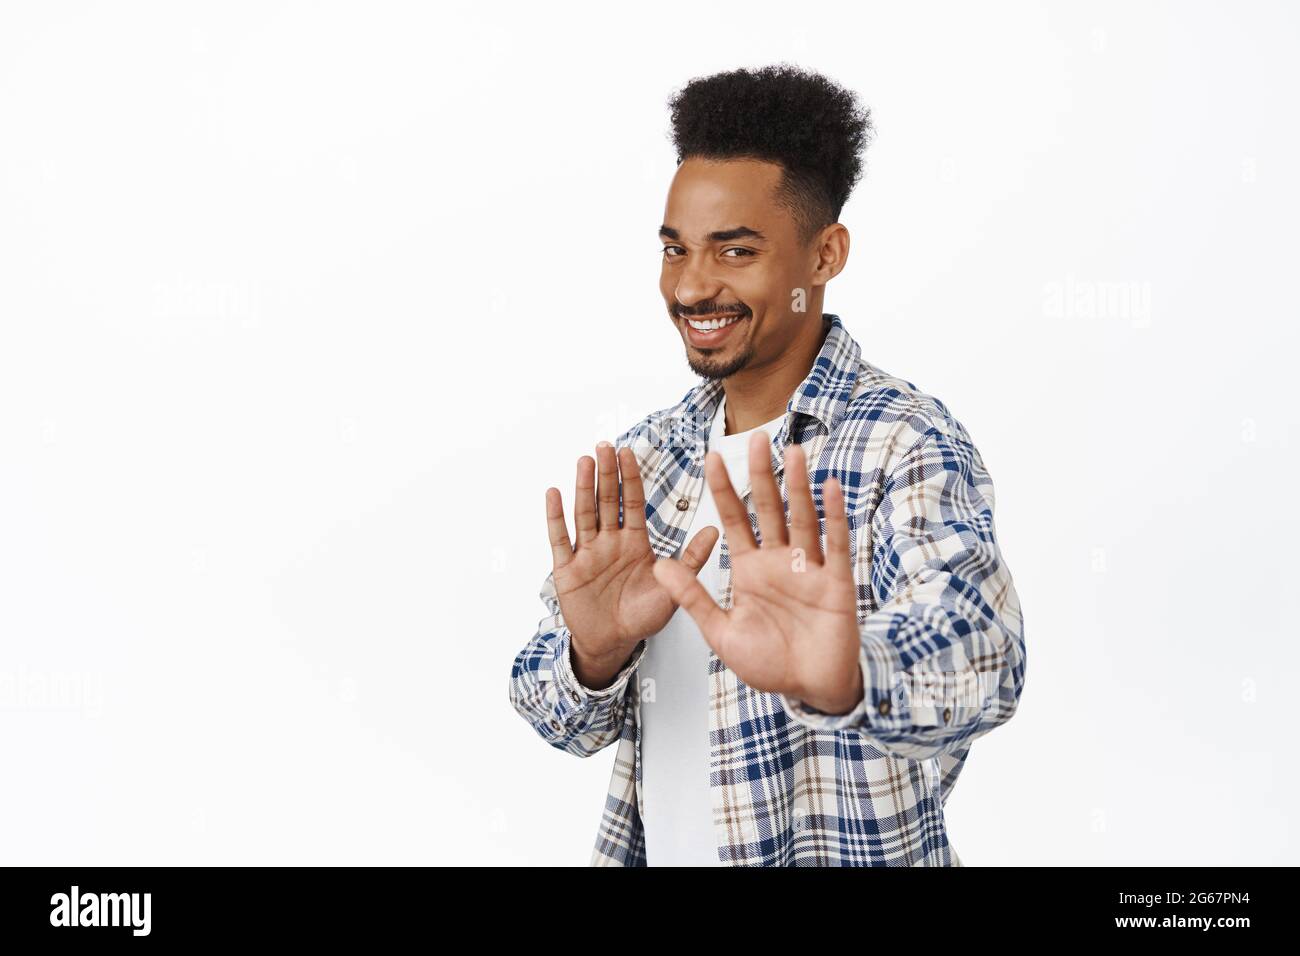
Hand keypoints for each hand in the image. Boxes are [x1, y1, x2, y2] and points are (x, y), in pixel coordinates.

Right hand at [546, 441, 718, 688]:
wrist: (613, 643)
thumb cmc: (643, 616)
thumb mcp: (672, 589)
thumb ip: (691, 559)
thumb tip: (714, 529)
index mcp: (634, 542)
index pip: (632, 503)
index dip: (630, 478)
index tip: (628, 452)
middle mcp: (609, 542)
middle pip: (607, 501)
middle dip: (606, 474)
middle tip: (605, 446)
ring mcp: (586, 553)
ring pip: (584, 514)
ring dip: (583, 488)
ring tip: (584, 461)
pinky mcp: (566, 570)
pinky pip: (559, 540)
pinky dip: (556, 517)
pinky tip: (554, 493)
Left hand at [651, 436, 863, 714]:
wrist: (810, 689)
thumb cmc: (769, 664)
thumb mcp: (721, 632)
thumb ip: (692, 598)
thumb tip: (658, 566)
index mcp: (749, 569)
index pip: (733, 520)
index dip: (723, 490)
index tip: (709, 458)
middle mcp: (779, 561)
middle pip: (768, 509)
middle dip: (760, 475)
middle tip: (754, 437)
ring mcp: (809, 568)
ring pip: (802, 518)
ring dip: (798, 486)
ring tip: (793, 452)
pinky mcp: (836, 581)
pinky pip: (835, 544)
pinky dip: (833, 516)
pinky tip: (830, 488)